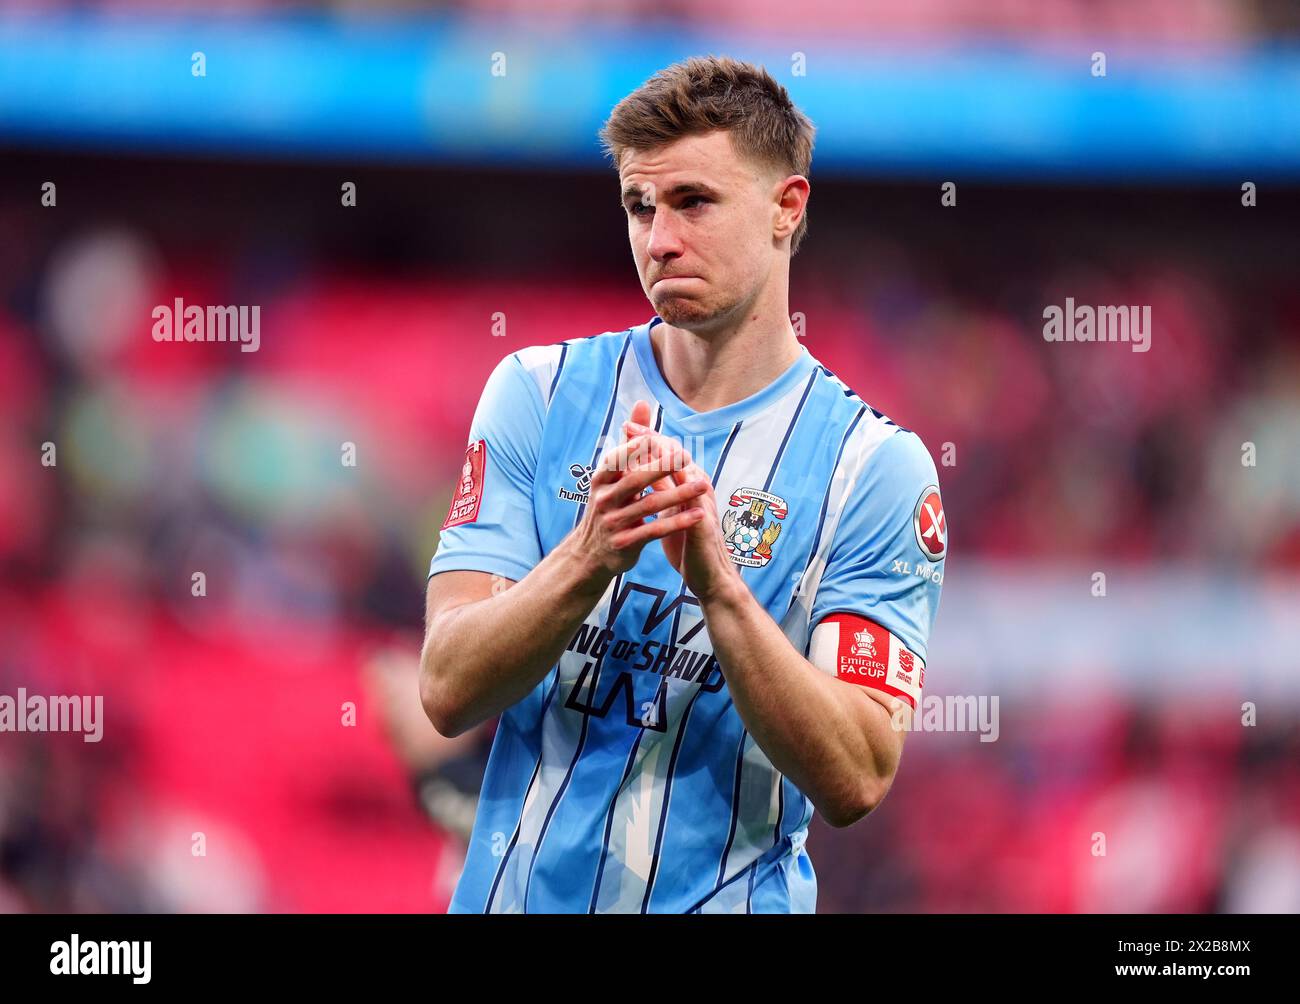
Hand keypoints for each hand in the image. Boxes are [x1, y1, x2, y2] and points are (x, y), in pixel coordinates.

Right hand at [571, 418, 708, 579]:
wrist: (591, 553)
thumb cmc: (610, 505)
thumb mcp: (614, 474)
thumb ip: (631, 440)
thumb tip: (642, 403)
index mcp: (601, 479)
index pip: (618, 458)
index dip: (637, 448)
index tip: (659, 437)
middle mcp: (604, 499)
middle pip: (635, 479)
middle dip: (661, 467)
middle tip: (686, 456)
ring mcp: (613, 522)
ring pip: (649, 505)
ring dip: (678, 495)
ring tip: (702, 485)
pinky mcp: (625, 543)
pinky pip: (654, 530)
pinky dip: (677, 521)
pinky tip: (698, 514)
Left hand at [621, 403, 743, 604]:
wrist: (709, 576)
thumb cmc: (689, 544)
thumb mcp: (670, 511)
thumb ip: (662, 491)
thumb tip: (643, 472)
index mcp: (689, 485)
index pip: (668, 454)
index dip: (648, 439)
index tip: (627, 426)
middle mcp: (698, 487)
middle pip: (675, 453)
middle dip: (651, 437)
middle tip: (629, 424)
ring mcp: (701, 501)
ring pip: (682, 467)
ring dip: (659, 452)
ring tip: (639, 439)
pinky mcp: (701, 519)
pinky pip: (686, 494)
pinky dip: (670, 482)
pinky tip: (650, 476)